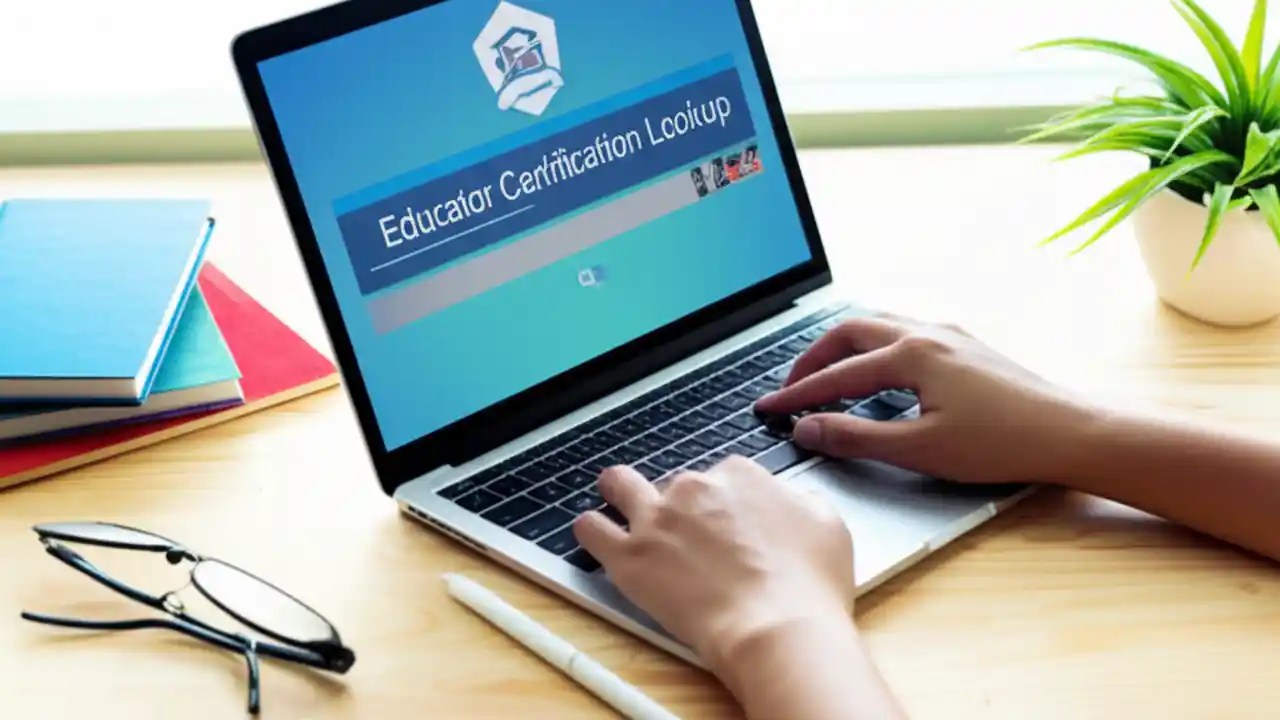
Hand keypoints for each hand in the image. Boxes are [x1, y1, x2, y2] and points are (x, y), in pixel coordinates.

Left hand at [572, 458, 854, 670]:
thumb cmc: (807, 586)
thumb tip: (786, 500)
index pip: (720, 476)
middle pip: (675, 485)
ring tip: (619, 507)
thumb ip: (798, 500)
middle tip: (689, 539)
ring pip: (619, 486)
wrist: (777, 629)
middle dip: (679, 506)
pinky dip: (592, 530)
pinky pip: (591, 529)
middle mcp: (694, 487)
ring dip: (619, 493)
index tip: (726, 524)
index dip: (722, 502)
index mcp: (740, 474)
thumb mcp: (827, 523)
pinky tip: (597, 536)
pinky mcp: (630, 558)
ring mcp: (657, 520)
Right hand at [755, 316, 1100, 483]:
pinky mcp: (967, 348)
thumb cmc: (1002, 444)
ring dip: (844, 349)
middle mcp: (927, 334)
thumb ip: (856, 438)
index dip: (797, 395)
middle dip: (814, 358)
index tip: (768, 408)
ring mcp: (950, 336)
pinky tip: (879, 376)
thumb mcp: (919, 449)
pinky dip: (875, 350)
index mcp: (911, 354)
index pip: (836, 375)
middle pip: (851, 332)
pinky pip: (904, 335)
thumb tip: (808, 429)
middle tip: (792, 387)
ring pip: (879, 328)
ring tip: (826, 378)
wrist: (1072, 434)